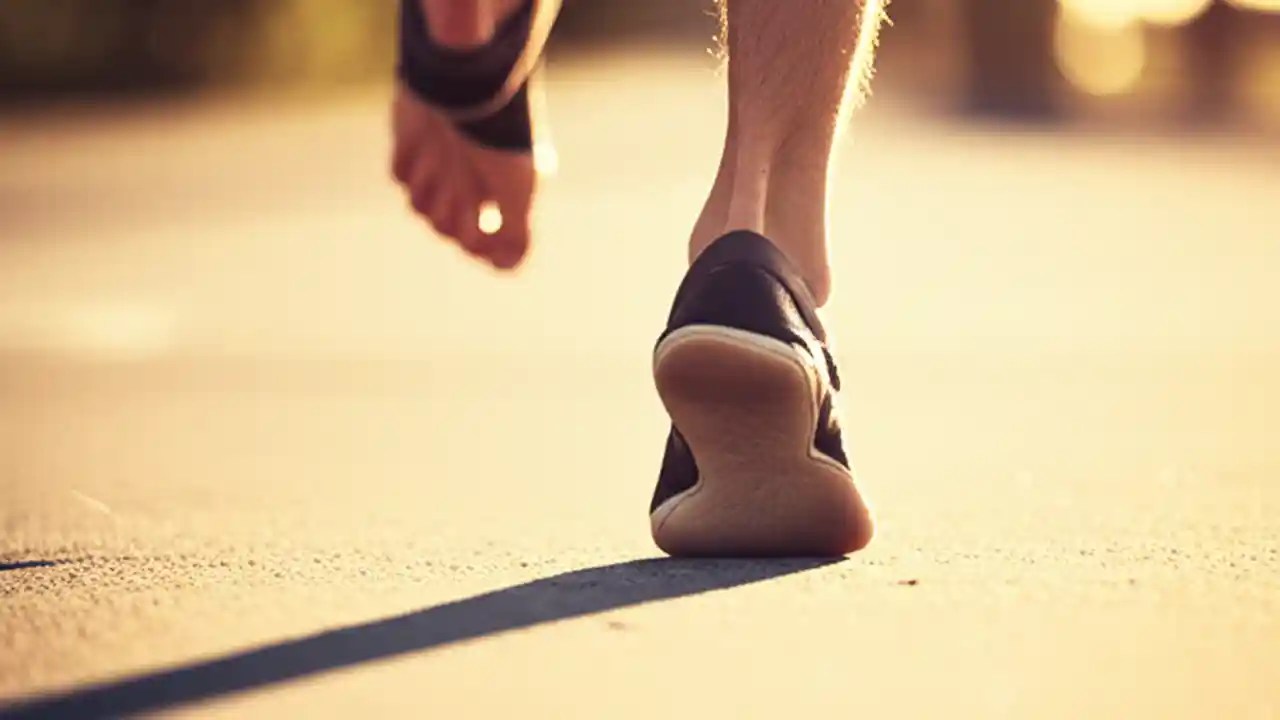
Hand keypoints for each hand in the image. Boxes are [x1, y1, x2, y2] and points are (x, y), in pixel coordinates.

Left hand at [391, 83, 536, 269]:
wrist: (460, 82)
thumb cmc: (495, 140)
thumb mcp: (517, 194)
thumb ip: (516, 238)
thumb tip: (505, 267)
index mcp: (504, 194)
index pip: (484, 246)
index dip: (480, 248)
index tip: (481, 233)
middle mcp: (475, 182)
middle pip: (449, 231)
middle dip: (452, 213)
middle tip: (461, 183)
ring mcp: (442, 166)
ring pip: (421, 208)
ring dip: (429, 188)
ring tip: (441, 158)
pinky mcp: (413, 148)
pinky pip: (401, 176)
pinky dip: (410, 163)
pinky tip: (422, 140)